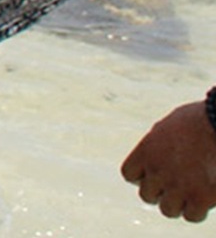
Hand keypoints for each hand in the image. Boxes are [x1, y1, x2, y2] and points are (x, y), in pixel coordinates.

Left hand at [123, 98, 215, 221]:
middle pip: (147, 196)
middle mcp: (157, 171)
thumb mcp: (168, 127)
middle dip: (161, 192)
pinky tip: (206, 200)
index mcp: (146, 152)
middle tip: (178, 185)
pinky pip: (191, 216)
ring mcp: (177, 186)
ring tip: (191, 194)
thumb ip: (158, 143)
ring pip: (168, 210)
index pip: (129, 175)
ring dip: (179, 204)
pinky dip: (198, 211)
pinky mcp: (200, 197)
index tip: (156, 174)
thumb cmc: (198, 119)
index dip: (142, 178)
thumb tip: (157, 151)